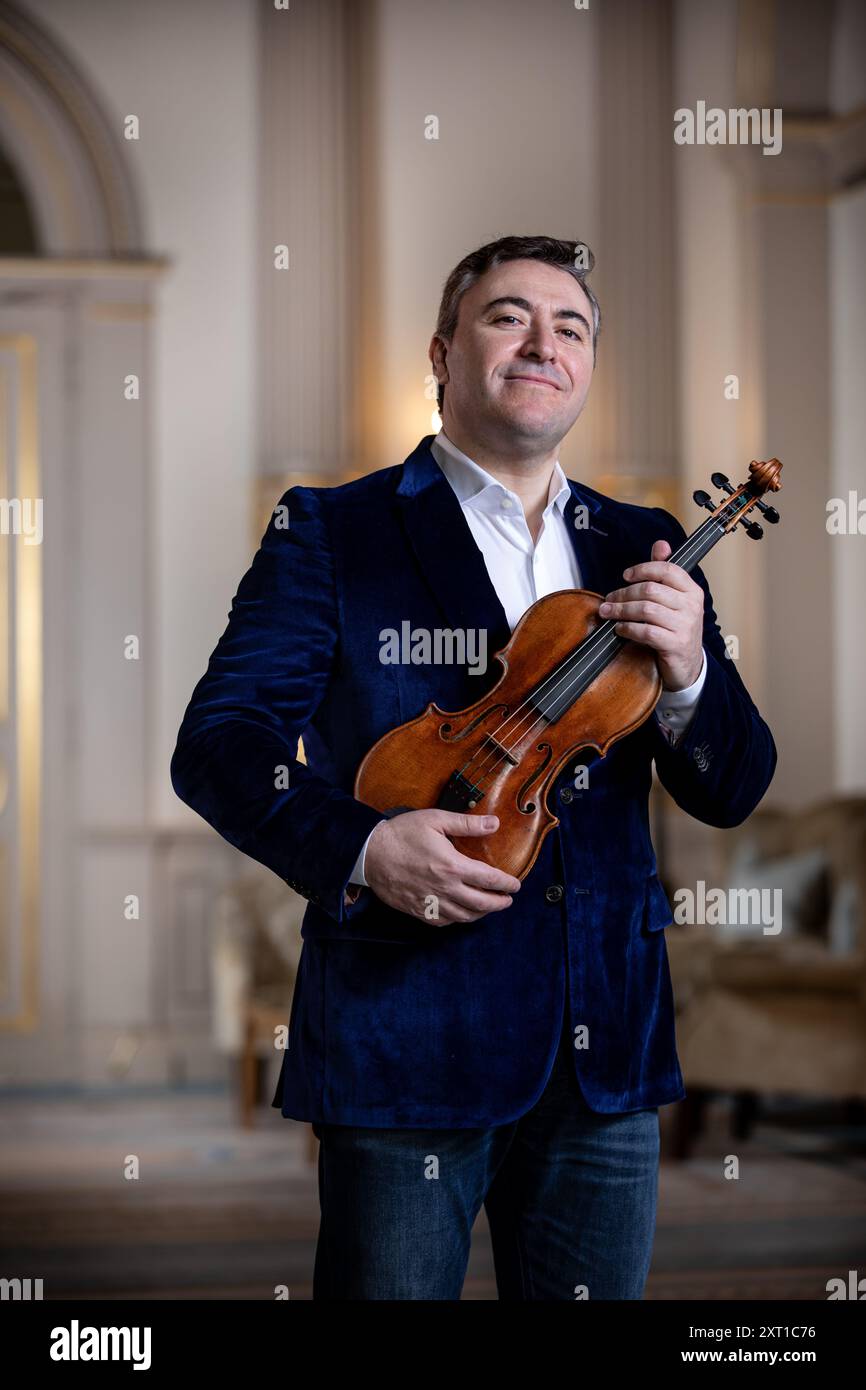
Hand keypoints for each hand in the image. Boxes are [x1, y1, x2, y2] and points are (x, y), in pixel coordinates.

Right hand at [363, 809, 521, 925]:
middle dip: (500, 903)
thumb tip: (494, 823)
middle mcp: (445, 889)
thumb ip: (467, 824)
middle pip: (482, 904)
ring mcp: (432, 902)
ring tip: (489, 907)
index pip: (490, 880)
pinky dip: (458, 919)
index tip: (515, 885)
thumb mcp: (435, 820)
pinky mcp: (419, 910)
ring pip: (465, 916)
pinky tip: (462, 912)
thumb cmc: (402, 834)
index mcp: (452, 866)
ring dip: (482, 913)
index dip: (507, 884)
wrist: (369, 854)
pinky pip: (444, 922)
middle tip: (507, 899)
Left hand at [598, 539, 703, 690]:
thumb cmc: (677, 629)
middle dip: (624, 593)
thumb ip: (665, 573)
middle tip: (609, 599)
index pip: (667, 570)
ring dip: (621, 610)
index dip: (643, 569)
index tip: (626, 576)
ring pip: (646, 609)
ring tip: (609, 612)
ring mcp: (685, 625)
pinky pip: (646, 631)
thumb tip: (660, 544)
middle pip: (651, 589)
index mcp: (692, 590)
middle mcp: (691, 606)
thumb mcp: (675, 600)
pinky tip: (619, 628)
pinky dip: (628, 628)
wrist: (688, 665)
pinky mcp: (675, 644)